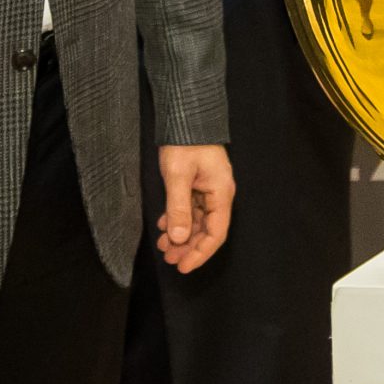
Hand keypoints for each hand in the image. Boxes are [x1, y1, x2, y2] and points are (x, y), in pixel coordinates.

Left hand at [157, 143, 233, 273]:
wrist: (186, 116)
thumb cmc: (185, 143)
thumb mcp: (178, 176)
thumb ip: (178, 208)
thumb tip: (179, 238)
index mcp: (220, 193)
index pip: (215, 233)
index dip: (200, 253)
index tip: (183, 267)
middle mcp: (218, 194)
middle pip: (207, 230)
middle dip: (189, 247)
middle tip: (169, 259)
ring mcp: (208, 189)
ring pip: (198, 221)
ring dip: (182, 235)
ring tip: (163, 246)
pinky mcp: (198, 184)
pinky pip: (191, 209)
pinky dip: (178, 220)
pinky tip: (163, 226)